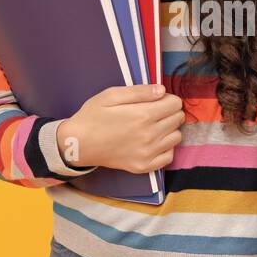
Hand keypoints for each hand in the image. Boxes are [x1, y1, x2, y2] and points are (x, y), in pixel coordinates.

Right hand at [56, 84, 184, 173]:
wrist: (78, 144)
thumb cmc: (93, 116)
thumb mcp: (111, 95)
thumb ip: (140, 91)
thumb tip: (162, 90)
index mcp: (143, 115)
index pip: (176, 103)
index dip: (167, 98)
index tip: (155, 100)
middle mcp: (149, 136)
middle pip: (178, 119)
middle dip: (168, 112)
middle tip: (152, 112)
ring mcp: (147, 153)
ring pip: (176, 137)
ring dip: (168, 130)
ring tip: (151, 127)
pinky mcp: (144, 166)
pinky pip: (169, 156)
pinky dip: (165, 148)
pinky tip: (151, 142)